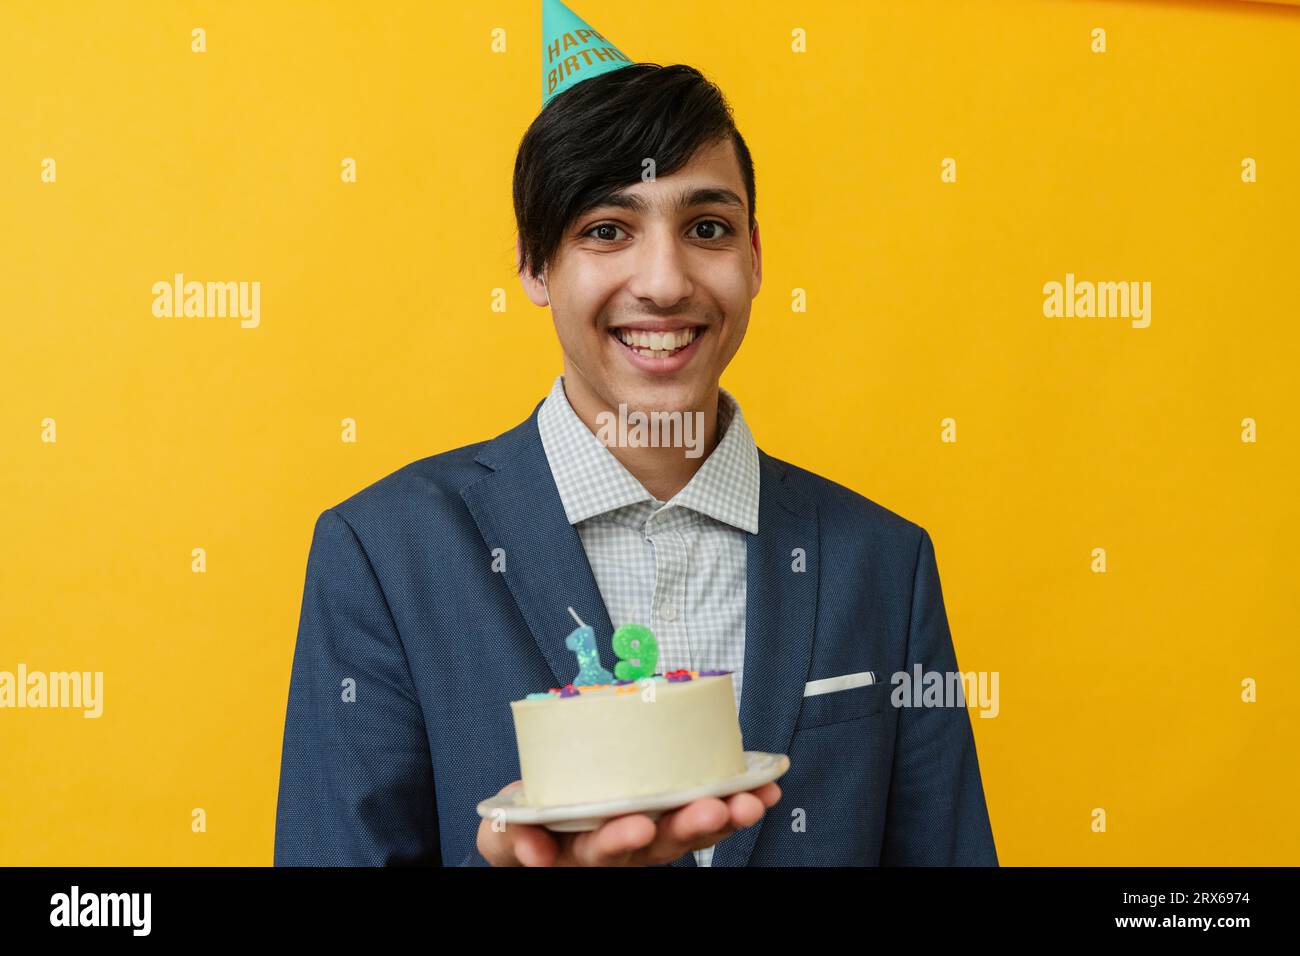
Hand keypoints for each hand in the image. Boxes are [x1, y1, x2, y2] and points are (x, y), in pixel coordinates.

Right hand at [475, 779, 781, 865]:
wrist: (544, 814)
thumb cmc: (527, 817)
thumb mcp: (508, 828)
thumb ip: (514, 839)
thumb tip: (533, 854)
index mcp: (584, 850)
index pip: (605, 849)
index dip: (621, 838)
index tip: (639, 824)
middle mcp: (627, 847)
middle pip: (663, 844)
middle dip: (691, 826)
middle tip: (714, 806)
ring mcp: (656, 832)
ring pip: (695, 829)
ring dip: (727, 815)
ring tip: (755, 799)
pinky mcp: (675, 812)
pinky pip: (713, 809)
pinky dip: (741, 801)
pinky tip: (768, 786)